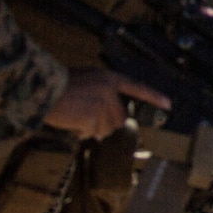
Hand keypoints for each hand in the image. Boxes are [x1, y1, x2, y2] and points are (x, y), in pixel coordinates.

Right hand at [46, 68, 168, 139]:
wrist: (43, 87)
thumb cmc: (60, 84)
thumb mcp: (87, 80)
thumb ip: (103, 93)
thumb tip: (112, 116)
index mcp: (110, 78)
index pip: (137, 88)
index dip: (153, 97)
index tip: (168, 104)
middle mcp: (110, 92)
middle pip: (120, 119)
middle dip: (106, 123)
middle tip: (87, 116)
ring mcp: (103, 105)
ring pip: (105, 129)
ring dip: (91, 128)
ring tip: (76, 115)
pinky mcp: (93, 117)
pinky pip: (91, 133)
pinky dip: (81, 131)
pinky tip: (72, 121)